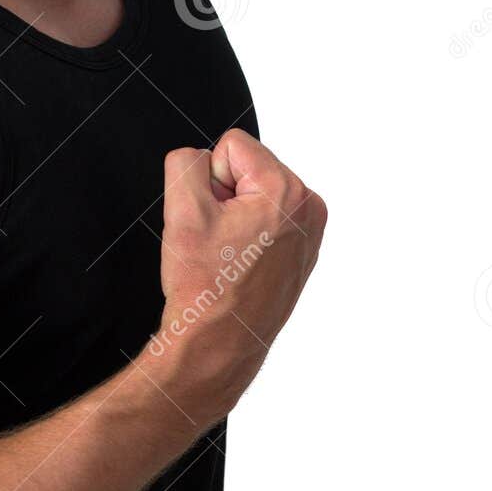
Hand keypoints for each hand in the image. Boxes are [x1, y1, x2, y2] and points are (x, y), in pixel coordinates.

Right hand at [153, 128, 327, 425]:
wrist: (220, 344)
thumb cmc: (205, 289)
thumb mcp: (181, 210)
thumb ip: (186, 162)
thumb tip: (201, 160)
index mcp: (287, 192)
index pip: (231, 146)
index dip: (208, 180)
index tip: (211, 220)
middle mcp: (309, 209)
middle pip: (247, 168)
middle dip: (224, 197)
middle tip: (217, 241)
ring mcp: (310, 232)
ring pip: (254, 194)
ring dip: (235, 217)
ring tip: (228, 255)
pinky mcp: (303, 250)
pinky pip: (265, 220)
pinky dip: (248, 235)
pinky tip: (240, 265)